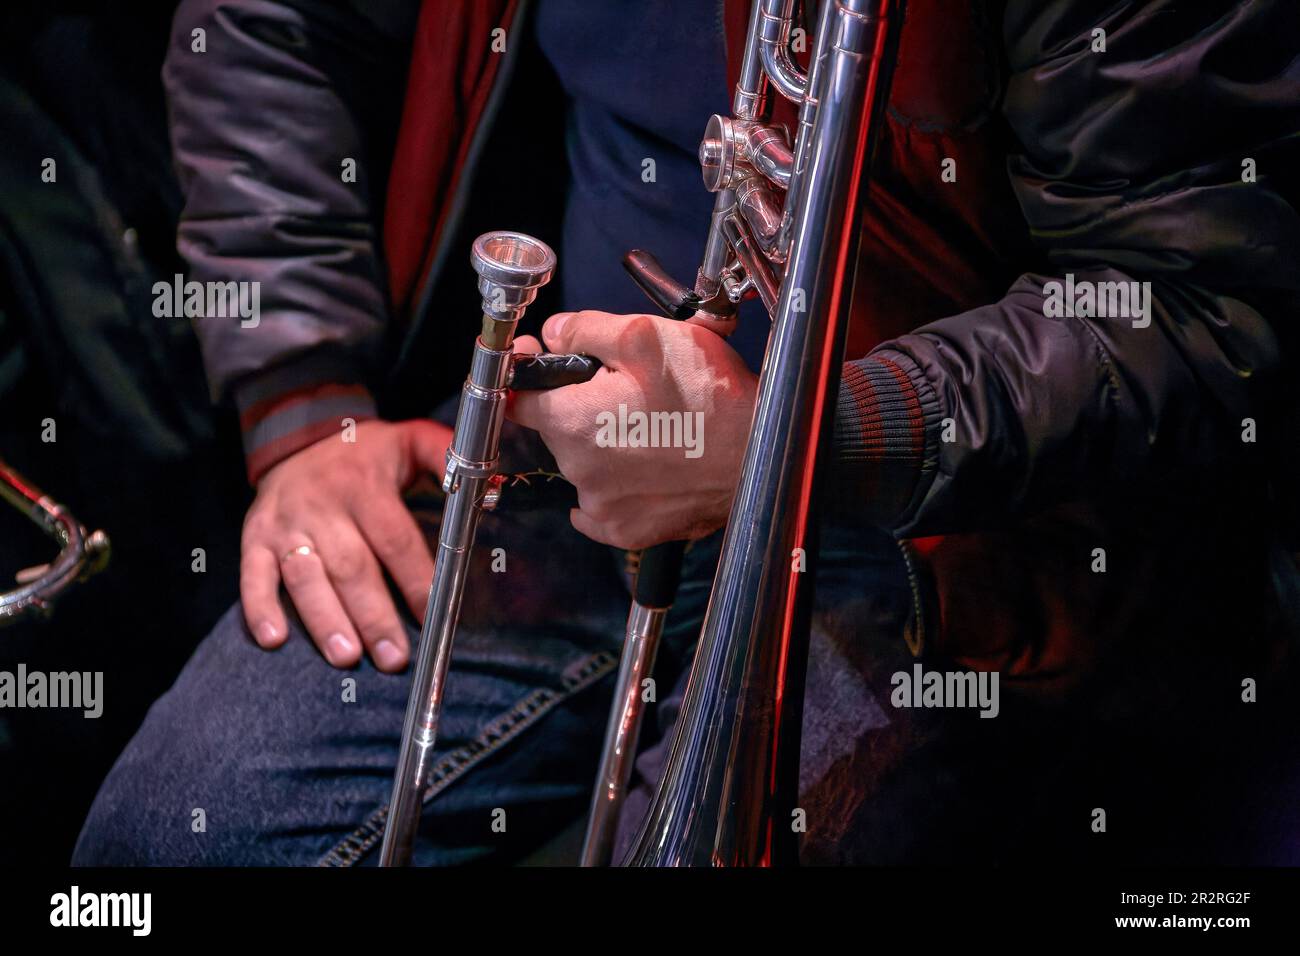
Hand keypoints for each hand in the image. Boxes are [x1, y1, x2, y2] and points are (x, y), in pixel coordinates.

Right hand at [241, 419, 449, 670]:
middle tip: (395, 658)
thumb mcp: (409, 439)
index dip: (414, 578)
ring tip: (347, 658)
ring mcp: (285, 524)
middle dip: (374, 615)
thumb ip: (445, 456)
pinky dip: (259, 609)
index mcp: (363, 485)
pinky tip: (274, 640)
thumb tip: (488, 482)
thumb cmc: (366, 453)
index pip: (394, 539)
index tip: (432, 613)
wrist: (299, 437)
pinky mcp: (255, 538)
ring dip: (326, 620)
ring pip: (305, 577)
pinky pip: (252, 576)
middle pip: (351, 567)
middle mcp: (321, 505)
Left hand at [508, 311, 757, 548]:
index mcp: (572, 423)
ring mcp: (603, 507)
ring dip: (606, 443)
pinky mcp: (628, 531)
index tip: (544, 358)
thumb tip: (555, 334)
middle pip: (558, 429)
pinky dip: (619, 484)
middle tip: (629, 389)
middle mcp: (579, 471)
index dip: (530, 371)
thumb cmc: (711, 397)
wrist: (762, 454)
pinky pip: (604, 505)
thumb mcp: (645, 335)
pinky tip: (649, 463)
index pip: (517, 397)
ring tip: (654, 424)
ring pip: (585, 464)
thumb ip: (585, 329)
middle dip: (582, 405)